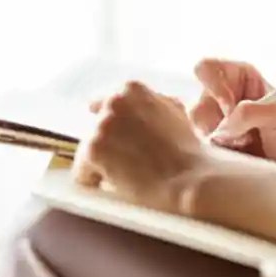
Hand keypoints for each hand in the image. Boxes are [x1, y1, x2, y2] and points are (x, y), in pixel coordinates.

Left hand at [76, 81, 209, 212]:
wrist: (193, 180)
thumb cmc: (190, 154)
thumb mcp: (174, 114)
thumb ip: (150, 106)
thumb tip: (133, 108)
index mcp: (132, 89)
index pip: (105, 106)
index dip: (114, 131)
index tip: (123, 146)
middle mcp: (113, 101)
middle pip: (95, 129)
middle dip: (108, 148)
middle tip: (133, 166)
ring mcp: (101, 125)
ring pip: (88, 151)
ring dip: (103, 166)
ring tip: (130, 178)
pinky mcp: (92, 150)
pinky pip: (82, 174)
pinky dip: (95, 184)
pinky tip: (118, 187)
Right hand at [191, 59, 275, 162]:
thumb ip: (249, 112)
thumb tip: (223, 127)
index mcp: (237, 76)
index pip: (207, 68)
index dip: (213, 86)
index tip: (228, 108)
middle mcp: (220, 96)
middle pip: (198, 105)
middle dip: (217, 123)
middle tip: (241, 136)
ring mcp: (213, 121)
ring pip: (196, 129)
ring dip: (219, 141)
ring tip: (245, 145)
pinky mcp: (210, 143)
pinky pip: (200, 147)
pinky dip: (217, 153)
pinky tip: (238, 154)